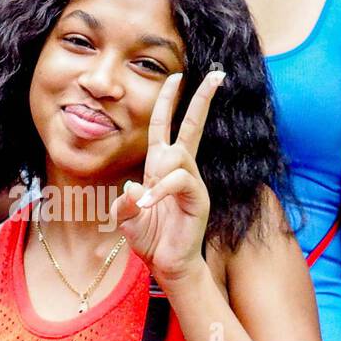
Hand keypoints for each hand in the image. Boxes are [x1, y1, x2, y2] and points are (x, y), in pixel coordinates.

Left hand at [109, 70, 223, 286]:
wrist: (167, 265)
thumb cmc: (148, 239)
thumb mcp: (125, 217)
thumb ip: (123, 203)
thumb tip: (132, 188)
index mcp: (160, 167)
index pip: (166, 127)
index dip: (169, 102)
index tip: (177, 76)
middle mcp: (179, 170)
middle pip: (191, 127)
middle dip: (200, 100)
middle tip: (216, 74)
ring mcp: (191, 182)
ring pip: (177, 155)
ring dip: (158, 173)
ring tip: (146, 203)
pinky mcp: (197, 198)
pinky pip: (179, 181)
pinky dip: (160, 190)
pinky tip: (146, 205)